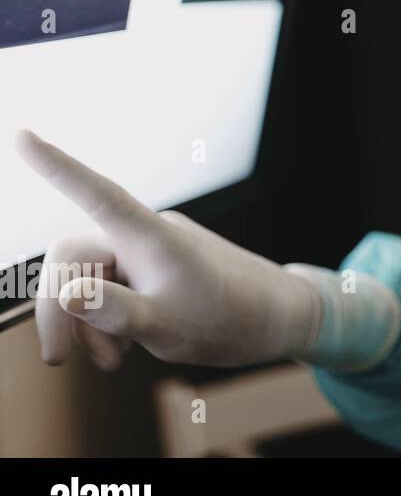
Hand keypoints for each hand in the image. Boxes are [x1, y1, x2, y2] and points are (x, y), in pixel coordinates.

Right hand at [15, 129, 319, 369]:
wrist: (280, 318)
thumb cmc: (231, 320)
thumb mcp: (168, 328)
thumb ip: (115, 313)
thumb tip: (68, 295)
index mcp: (151, 238)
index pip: (96, 194)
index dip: (56, 167)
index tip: (22, 134)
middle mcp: (146, 235)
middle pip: (71, 259)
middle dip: (60, 310)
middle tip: (58, 360)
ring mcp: (149, 251)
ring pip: (87, 279)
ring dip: (87, 322)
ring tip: (114, 360)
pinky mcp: (154, 267)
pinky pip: (110, 287)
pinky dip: (107, 319)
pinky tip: (124, 349)